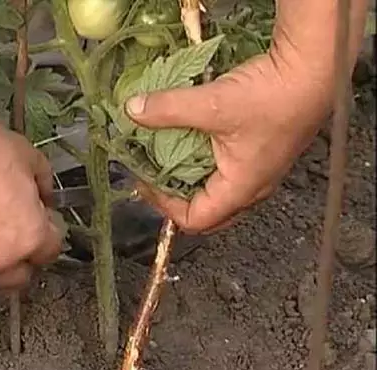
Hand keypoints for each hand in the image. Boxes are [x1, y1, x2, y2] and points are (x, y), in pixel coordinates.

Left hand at [125, 38, 332, 233]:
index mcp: (239, 189)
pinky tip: (192, 139)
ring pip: (218, 191)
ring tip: (168, 158)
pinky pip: (228, 171)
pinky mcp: (262, 153)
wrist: (313, 71)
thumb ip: (168, 109)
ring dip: (190, 180)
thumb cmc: (271, 96)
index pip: (195, 220)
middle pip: (208, 212)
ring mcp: (260, 172)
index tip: (146, 181)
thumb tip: (133, 110)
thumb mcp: (212, 104)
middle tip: (154, 176)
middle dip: (176, 198)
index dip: (164, 206)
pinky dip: (205, 163)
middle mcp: (252, 188)